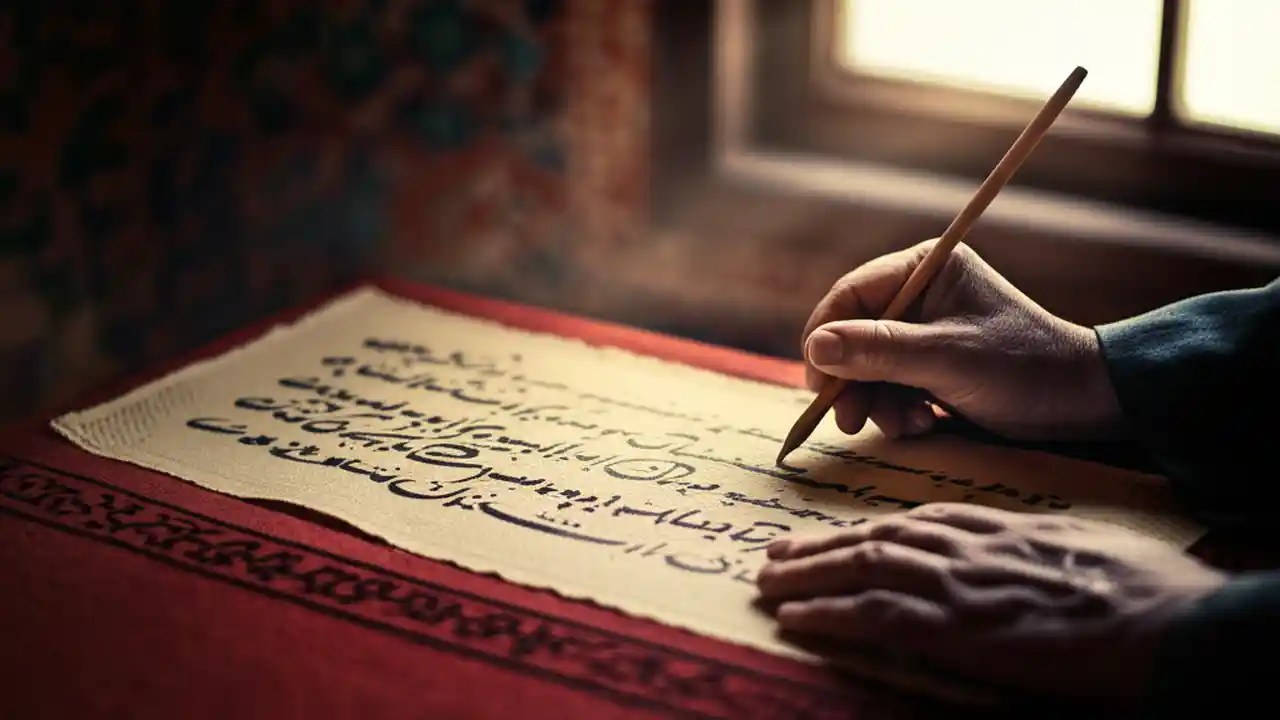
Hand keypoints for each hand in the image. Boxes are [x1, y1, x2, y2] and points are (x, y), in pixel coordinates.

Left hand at [755, 503, 1226, 699]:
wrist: (1160, 618)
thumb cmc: (1138, 586)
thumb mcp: (1078, 545)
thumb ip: (1031, 547)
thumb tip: (1013, 557)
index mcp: (997, 526)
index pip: (914, 521)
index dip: (866, 529)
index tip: (833, 534)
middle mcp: (966, 547)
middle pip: (875, 538)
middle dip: (820, 547)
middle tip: (776, 554)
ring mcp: (957, 585)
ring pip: (862, 568)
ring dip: (808, 575)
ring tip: (768, 582)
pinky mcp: (955, 629)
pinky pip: (873, 615)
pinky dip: (828, 614)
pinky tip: (795, 619)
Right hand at [801, 238, 1123, 440]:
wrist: (1082, 403)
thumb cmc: (1022, 368)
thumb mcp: (944, 359)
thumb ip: (876, 352)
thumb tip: (813, 350)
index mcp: (924, 269)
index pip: (850, 295)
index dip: (825, 338)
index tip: (818, 383)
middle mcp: (920, 292)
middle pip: (853, 334)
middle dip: (852, 380)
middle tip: (850, 421)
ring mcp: (925, 329)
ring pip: (868, 365)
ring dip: (877, 401)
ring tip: (904, 426)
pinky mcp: (931, 362)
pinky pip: (891, 383)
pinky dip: (897, 408)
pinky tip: (922, 424)